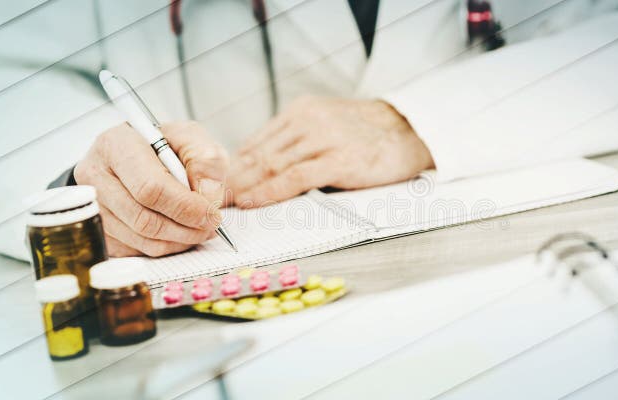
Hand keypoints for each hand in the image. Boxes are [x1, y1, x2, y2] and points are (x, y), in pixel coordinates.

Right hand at [75, 121, 228, 256]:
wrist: (143, 156)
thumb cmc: (167, 147)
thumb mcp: (193, 140)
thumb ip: (206, 161)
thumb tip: (207, 196)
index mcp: (117, 144)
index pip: (150, 187)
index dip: (185, 207)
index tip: (211, 214)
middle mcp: (95, 174)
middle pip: (143, 218)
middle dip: (185, 228)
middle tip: (210, 226)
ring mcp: (91, 204)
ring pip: (140, 238)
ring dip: (178, 240)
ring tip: (199, 228)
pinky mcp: (98, 228)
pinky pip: (135, 250)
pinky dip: (164, 246)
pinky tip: (178, 231)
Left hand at [230, 96, 433, 206]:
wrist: (411, 130)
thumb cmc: (369, 134)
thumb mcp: (327, 126)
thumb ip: (297, 142)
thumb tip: (261, 168)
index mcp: (301, 111)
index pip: (257, 141)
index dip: (232, 166)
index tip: (213, 184)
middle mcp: (308, 120)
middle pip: (258, 153)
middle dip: (230, 179)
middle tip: (206, 198)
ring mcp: (323, 138)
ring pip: (271, 164)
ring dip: (243, 187)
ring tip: (222, 205)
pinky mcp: (340, 159)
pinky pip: (295, 177)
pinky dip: (269, 191)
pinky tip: (253, 201)